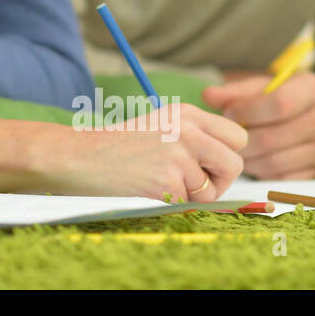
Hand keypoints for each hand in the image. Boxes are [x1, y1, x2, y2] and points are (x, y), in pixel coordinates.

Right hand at [0, 104, 247, 201]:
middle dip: (218, 181)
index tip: (206, 166)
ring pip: (212, 189)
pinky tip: (146, 188)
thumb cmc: (115, 147)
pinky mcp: (168, 179)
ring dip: (192, 195)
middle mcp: (187, 129)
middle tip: (191, 184)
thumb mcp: (159, 128)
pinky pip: (187, 203)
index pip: (237, 137)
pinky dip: (170, 203)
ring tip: (159, 183)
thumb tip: (231, 166)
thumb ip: (194, 138)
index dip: (225, 157)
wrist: (77, 156)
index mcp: (186, 112)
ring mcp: (178, 154)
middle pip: (234, 163)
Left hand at [201, 74, 314, 177]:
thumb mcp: (272, 86)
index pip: (278, 104)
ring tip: (238, 151)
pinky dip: (263, 173)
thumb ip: (239, 91)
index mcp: (312, 90)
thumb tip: (208, 96)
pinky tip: (256, 161)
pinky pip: (283, 178)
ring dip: (248, 160)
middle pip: (271, 138)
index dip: (247, 112)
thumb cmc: (298, 99)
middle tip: (227, 138)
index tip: (230, 113)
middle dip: (241, 141)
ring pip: (274, 163)